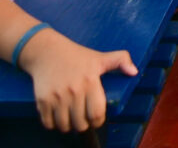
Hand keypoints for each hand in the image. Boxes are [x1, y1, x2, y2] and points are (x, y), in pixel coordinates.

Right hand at [19, 29, 135, 132]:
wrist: (46, 51)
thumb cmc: (76, 56)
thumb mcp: (100, 57)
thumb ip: (120, 60)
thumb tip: (134, 72)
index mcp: (90, 81)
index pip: (96, 114)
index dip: (98, 121)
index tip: (95, 118)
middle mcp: (73, 90)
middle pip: (80, 124)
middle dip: (83, 124)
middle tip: (82, 117)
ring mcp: (57, 96)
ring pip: (64, 126)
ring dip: (68, 125)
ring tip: (70, 116)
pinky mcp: (42, 100)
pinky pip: (48, 123)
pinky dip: (52, 123)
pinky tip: (57, 114)